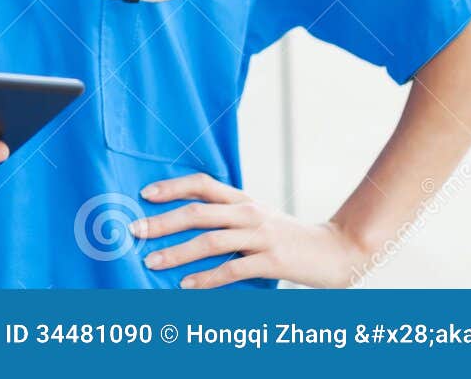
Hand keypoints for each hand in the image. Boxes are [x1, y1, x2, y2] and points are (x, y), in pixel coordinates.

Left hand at [131, 173, 370, 288]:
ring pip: (210, 241)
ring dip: (177, 252)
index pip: (203, 184)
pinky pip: (233, 269)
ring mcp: (260, 236)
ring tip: (152, 261)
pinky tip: (187, 286)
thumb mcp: (258, 218)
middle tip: (135, 230)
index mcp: (243, 199)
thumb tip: (187, 221)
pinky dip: (207, 278)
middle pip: (198, 212)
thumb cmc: (288, 237)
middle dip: (163, 221)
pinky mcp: (271, 261)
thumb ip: (228, 216)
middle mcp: (248, 213)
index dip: (172, 187)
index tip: (144, 194)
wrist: (335, 250)